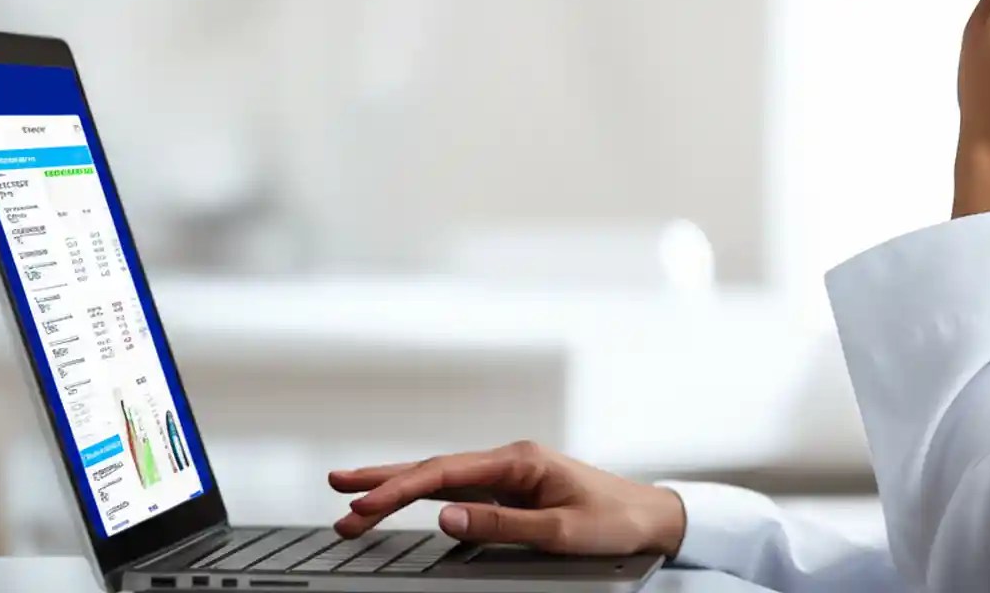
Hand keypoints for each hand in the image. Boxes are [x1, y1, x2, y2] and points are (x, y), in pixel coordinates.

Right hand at [328, 440, 686, 556]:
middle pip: (434, 469)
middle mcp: (509, 459)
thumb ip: (501, 525)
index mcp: (519, 459)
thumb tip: (446, 516)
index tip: (366, 502)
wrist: (653, 517)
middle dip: (383, 480)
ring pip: (441, 479)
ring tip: (352, 500)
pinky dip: (423, 497)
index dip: (401, 488)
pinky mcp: (510, 490)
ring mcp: (508, 474)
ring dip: (397, 489)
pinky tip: (398, 502)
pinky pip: (457, 491)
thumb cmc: (615, 521)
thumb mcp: (560, 531)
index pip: (446, 472)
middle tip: (337, 491)